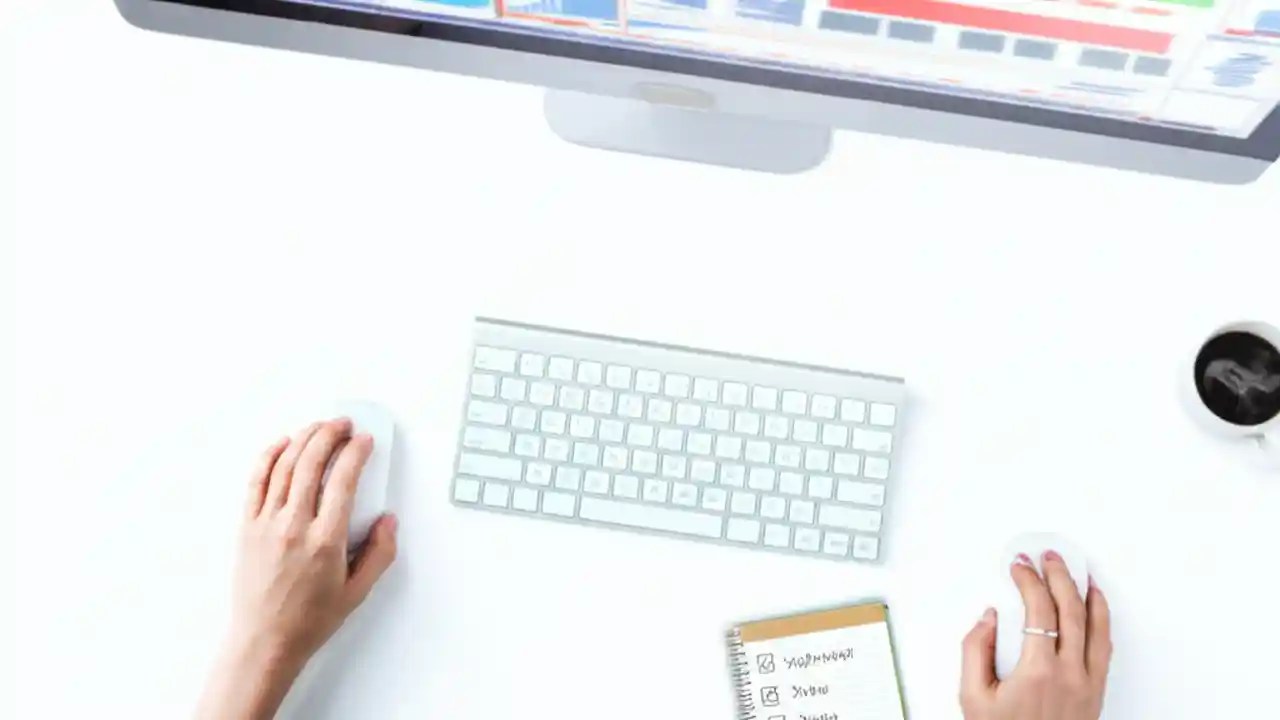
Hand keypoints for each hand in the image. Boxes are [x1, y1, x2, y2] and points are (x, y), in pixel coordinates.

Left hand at [195, 418, 398, 719]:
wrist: (263, 641)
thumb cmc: (311, 620)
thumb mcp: (358, 592)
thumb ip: (379, 553)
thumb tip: (389, 520)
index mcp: (326, 541)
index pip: (344, 481)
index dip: (356, 453)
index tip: (365, 441)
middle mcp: (294, 526)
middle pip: (312, 463)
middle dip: (330, 435)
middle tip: (343, 425)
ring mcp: (266, 523)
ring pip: (285, 466)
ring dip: (303, 439)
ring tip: (319, 427)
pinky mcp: (247, 527)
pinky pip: (256, 481)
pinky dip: (268, 457)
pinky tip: (281, 444)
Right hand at [960, 552, 1112, 719]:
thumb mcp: (972, 697)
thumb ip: (975, 650)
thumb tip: (989, 618)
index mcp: (1037, 671)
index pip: (1039, 609)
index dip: (1028, 580)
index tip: (1018, 566)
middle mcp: (1070, 673)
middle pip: (1070, 609)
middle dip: (1058, 576)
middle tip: (1048, 557)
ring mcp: (1088, 683)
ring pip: (1096, 625)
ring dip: (1087, 593)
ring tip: (1078, 572)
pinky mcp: (1097, 693)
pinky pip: (1105, 646)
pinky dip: (1102, 619)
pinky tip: (1095, 607)